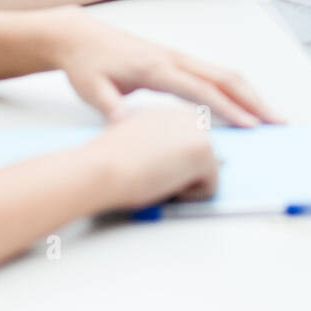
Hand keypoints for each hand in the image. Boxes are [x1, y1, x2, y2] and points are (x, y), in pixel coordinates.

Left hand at [49, 9, 282, 126]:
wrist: (78, 36)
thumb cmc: (85, 63)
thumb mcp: (89, 88)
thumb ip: (109, 106)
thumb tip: (123, 124)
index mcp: (155, 68)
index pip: (200, 90)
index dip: (227, 109)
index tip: (250, 125)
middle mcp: (173, 59)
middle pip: (224, 77)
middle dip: (253, 100)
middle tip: (278, 121)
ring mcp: (177, 57)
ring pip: (223, 73)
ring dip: (249, 93)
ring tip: (270, 115)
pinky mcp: (175, 60)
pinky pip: (213, 74)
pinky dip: (234, 88)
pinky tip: (244, 104)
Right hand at [90, 103, 219, 209]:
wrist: (100, 168)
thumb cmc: (108, 163)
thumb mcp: (137, 146)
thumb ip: (159, 148)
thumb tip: (175, 166)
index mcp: (167, 114)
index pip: (187, 145)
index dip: (172, 165)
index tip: (153, 169)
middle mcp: (186, 116)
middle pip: (201, 157)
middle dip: (184, 172)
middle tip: (154, 177)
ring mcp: (199, 131)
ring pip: (207, 172)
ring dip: (186, 183)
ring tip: (156, 179)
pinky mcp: (205, 151)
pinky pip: (210, 187)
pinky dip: (190, 196)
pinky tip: (164, 185)